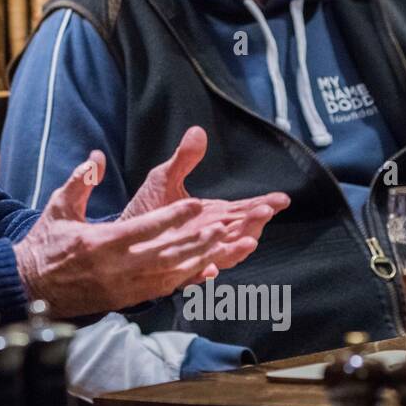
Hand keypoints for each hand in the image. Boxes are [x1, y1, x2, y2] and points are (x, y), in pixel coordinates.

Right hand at [13, 151, 272, 316]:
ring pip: (169, 274)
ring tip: (222, 245)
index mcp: (99, 243)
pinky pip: (163, 289)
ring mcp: (123, 287)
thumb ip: (80, 182)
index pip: (144, 229)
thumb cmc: (45, 244)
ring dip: (198, 259)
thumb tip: (97, 158)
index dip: (173, 218)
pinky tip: (205, 268)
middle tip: (223, 226)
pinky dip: (186, 279)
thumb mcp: (57, 208)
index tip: (197, 205)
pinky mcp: (126, 299)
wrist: (31, 287)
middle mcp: (115, 268)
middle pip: (165, 254)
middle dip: (196, 240)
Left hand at [120, 126, 289, 279]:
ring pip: (224, 254)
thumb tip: (197, 131)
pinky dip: (203, 272)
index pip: (245, 209)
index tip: (281, 199)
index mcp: (213, 214)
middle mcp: (210, 234)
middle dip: (254, 223)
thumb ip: (183, 159)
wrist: (124, 234)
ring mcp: (196, 252)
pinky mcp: (177, 268)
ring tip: (247, 241)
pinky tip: (209, 269)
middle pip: (241, 231)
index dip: (264, 204)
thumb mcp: (164, 178)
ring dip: (237, 249)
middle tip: (264, 213)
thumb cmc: (148, 207)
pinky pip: (193, 274)